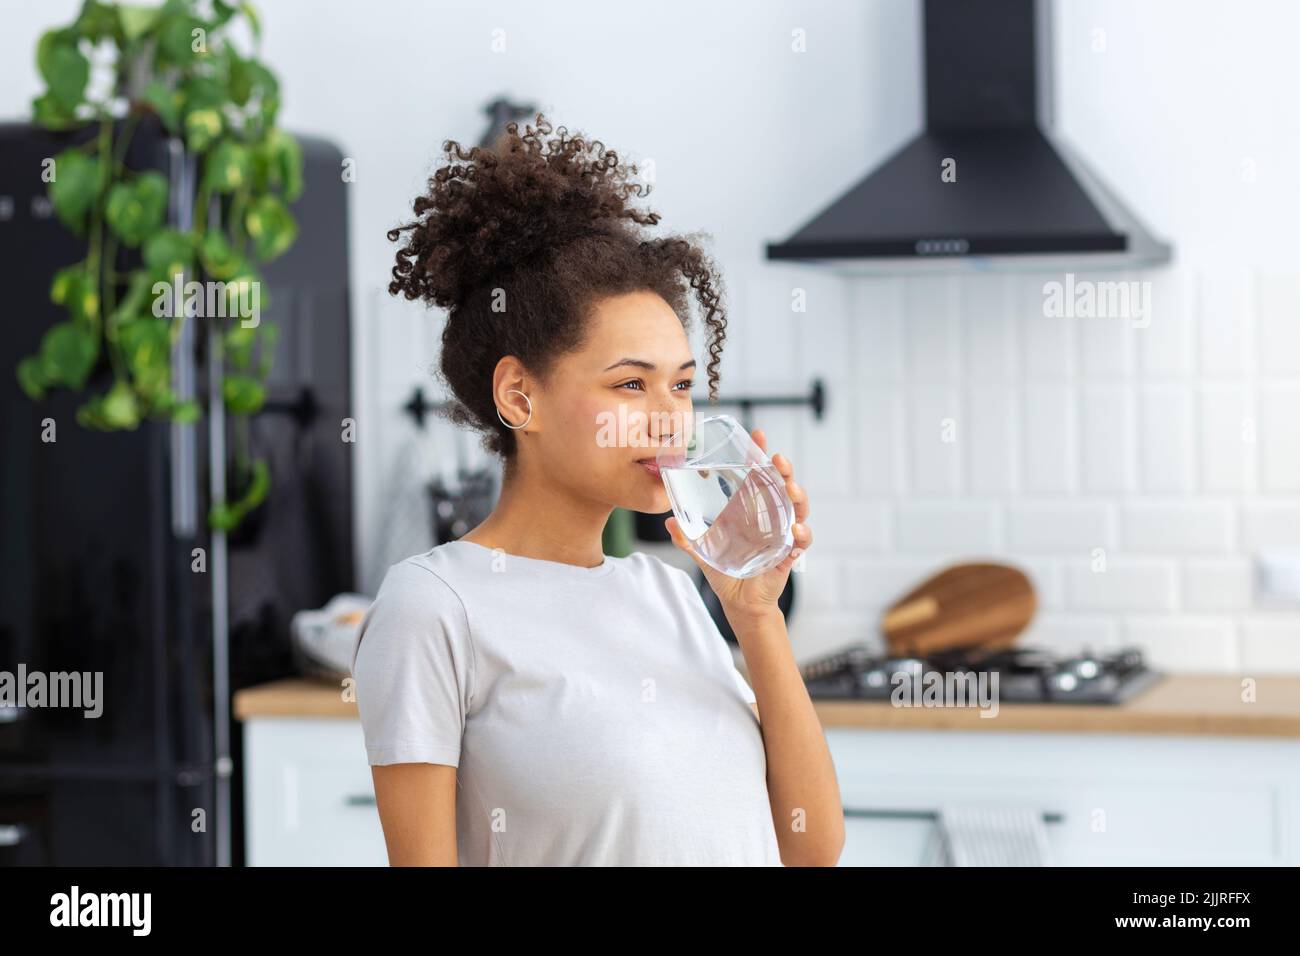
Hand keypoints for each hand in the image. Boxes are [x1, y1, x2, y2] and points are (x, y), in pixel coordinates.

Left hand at [664, 428, 811, 623]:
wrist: (740, 603)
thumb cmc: (726, 571)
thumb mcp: (704, 551)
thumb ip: (687, 537)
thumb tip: (668, 520)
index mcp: (752, 509)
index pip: (760, 475)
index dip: (760, 454)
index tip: (757, 435)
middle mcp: (772, 517)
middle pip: (784, 486)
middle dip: (784, 471)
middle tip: (778, 460)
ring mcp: (783, 534)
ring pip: (798, 509)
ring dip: (798, 498)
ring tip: (791, 491)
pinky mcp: (789, 554)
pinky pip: (802, 541)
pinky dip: (802, 535)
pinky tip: (796, 531)